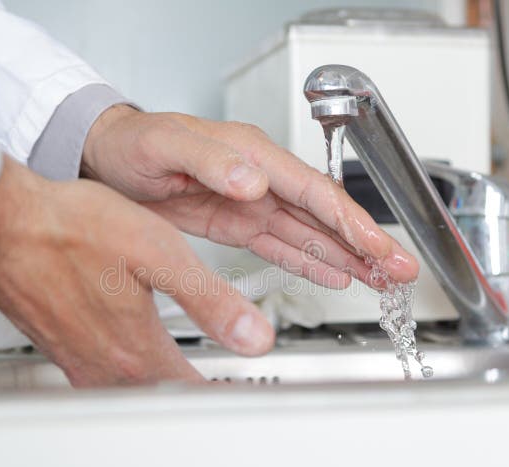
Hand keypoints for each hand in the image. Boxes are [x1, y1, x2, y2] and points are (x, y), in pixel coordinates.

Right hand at [0, 157, 273, 385]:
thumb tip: (254, 336)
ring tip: (181, 378)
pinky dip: (123, 375)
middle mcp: (104, 364)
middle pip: (161, 396)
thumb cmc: (70, 229)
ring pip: (128, 390)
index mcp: (136, 349)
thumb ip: (209, 300)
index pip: (193, 391)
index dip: (223, 394)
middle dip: (192, 395)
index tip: (240, 393)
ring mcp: (76, 358)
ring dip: (157, 389)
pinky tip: (126, 356)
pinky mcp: (56, 344)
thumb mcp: (158, 253)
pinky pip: (97, 375)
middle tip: (217, 388)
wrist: (0, 222)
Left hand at [82, 106, 418, 287]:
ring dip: (347, 258)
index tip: (380, 248)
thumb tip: (255, 181)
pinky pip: (283, 245)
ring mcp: (252, 203)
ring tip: (382, 280)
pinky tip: (335, 275)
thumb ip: (211, 161)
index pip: (315, 193)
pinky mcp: (238, 224)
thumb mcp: (165, 145)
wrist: (105, 159)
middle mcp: (260, 178)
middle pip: (325, 216)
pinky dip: (311, 262)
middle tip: (403, 271)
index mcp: (253, 155)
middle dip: (366, 244)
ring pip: (311, 234)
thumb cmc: (134, 144)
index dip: (351, 223)